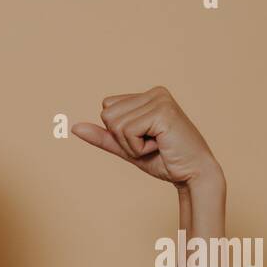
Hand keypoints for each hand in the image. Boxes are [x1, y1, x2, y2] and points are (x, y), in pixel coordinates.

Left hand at [71, 87, 221, 188]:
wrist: (192, 175)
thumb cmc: (164, 160)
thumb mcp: (126, 148)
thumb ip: (103, 137)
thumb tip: (74, 127)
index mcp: (148, 95)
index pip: (107, 108)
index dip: (118, 133)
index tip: (144, 140)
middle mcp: (155, 92)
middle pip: (107, 115)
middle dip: (123, 139)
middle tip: (150, 144)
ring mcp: (160, 99)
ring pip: (115, 124)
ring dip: (131, 145)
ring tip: (156, 145)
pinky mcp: (162, 112)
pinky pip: (127, 132)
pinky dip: (138, 148)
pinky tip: (160, 146)